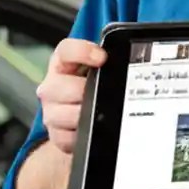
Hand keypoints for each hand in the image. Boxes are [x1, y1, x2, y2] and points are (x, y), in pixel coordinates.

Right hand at [38, 39, 106, 153]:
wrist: (82, 118)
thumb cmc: (96, 88)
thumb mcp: (102, 70)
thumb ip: (113, 63)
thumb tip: (136, 61)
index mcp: (64, 63)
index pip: (66, 51)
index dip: (83, 52)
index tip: (102, 58)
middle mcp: (53, 86)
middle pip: (63, 86)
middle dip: (87, 91)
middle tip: (105, 94)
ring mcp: (51, 111)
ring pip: (64, 114)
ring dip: (87, 115)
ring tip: (101, 113)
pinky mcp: (56, 135)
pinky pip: (67, 137)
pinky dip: (83, 135)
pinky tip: (94, 130)